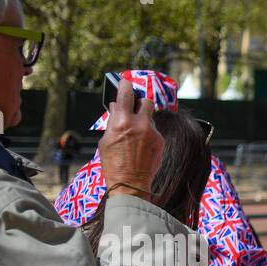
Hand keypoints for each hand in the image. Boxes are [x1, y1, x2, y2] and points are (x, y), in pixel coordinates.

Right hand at [98, 77, 162, 199]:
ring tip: (136, 132)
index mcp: (122, 121)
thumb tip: (116, 107)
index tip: (124, 82)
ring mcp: (153, 133)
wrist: (131, 183)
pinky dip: (148, 134)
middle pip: (146, 101)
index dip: (125, 85)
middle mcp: (140, 124)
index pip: (126, 93)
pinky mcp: (161, 142)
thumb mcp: (105, 140)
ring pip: (151, 117)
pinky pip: (154, 131)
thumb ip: (113, 121)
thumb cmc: (114, 163)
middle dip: (140, 103)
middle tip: (133, 108)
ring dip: (144, 119)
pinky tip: (142, 146)